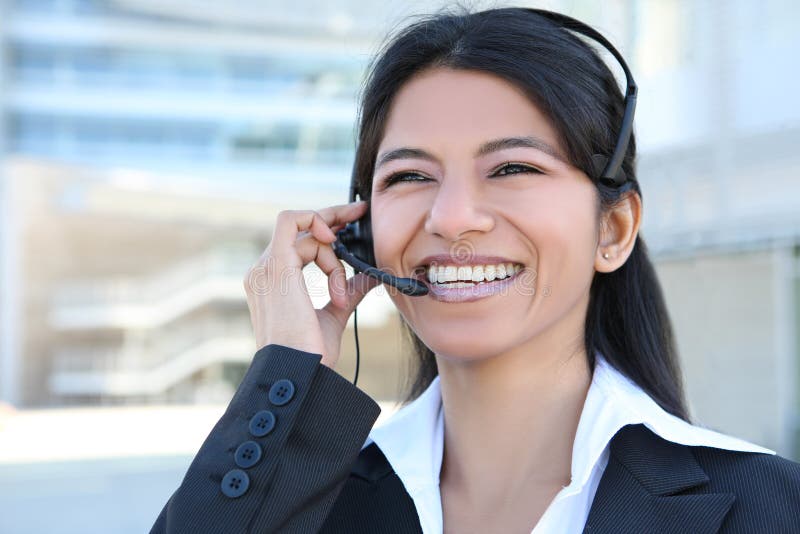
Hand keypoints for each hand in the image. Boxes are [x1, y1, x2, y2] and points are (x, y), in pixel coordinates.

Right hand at [244, 201, 380, 368]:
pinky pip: (291, 222)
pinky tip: (334, 243)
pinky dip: (316, 223)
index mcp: (272, 283)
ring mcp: (265, 268)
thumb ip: (347, 291)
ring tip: (339, 293)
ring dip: (332, 257)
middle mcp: (263, 272)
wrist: (298, 372)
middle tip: (360, 212)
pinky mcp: (276, 265)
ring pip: (305, 233)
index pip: (298, 243)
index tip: (352, 223)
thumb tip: (369, 276)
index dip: (324, 228)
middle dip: (332, 217)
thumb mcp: (333, 316)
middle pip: (299, 229)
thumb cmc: (310, 354)